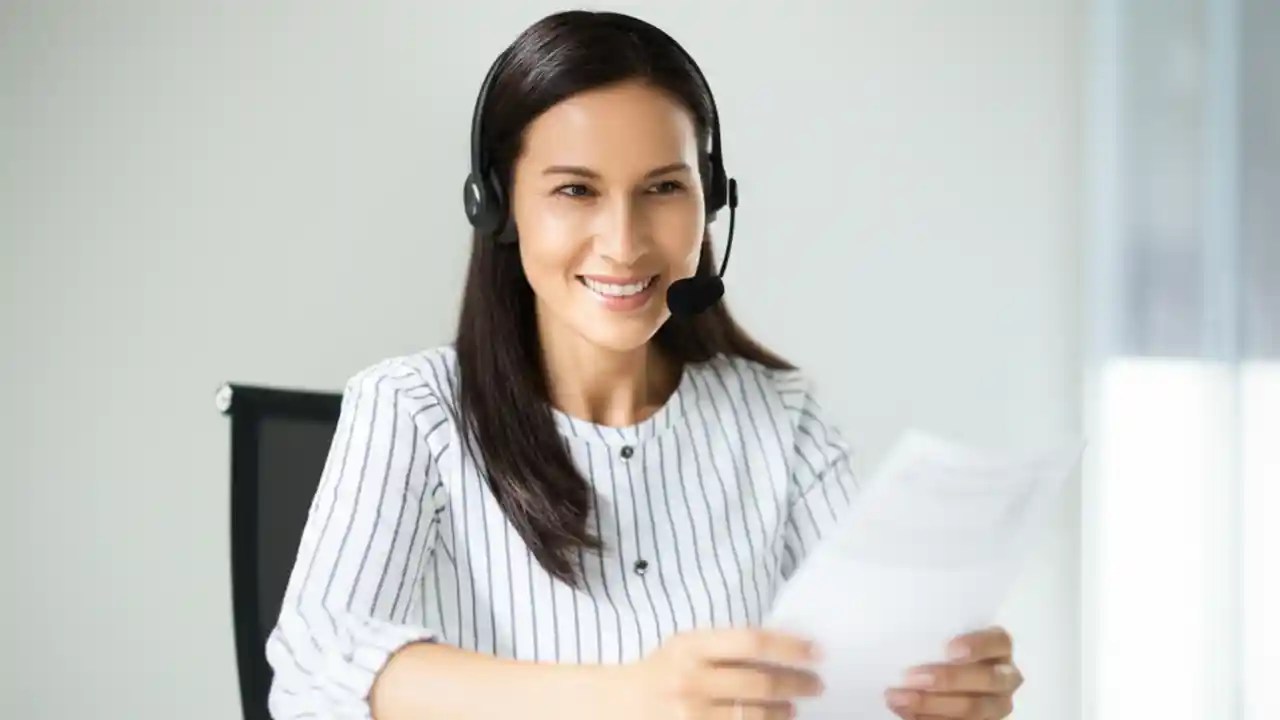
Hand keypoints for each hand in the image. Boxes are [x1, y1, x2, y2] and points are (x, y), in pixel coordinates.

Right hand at [619, 628, 824, 718]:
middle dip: (796, 683)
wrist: (617, 705)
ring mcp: (692, 715)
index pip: (751, 642)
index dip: (789, 647)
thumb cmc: (661, 671)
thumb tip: (783, 649)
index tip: (817, 652)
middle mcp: (692, 680)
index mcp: (691, 647)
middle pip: (759, 682)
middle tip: (816, 684)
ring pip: (754, 715)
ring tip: (793, 708)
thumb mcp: (686, 646)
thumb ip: (725, 646)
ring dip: (783, 711)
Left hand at [884, 626, 1022, 718]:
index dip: (978, 645)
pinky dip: (930, 719)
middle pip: (988, 680)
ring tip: (901, 699)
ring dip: (933, 704)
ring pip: (974, 708)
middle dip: (949, 679)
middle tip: (913, 677)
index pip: (998, 642)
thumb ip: (934, 636)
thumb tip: (900, 634)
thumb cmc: (939, 649)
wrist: (943, 680)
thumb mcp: (941, 636)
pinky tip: (906, 712)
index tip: (950, 649)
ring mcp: (996, 704)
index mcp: (999, 648)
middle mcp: (1004, 677)